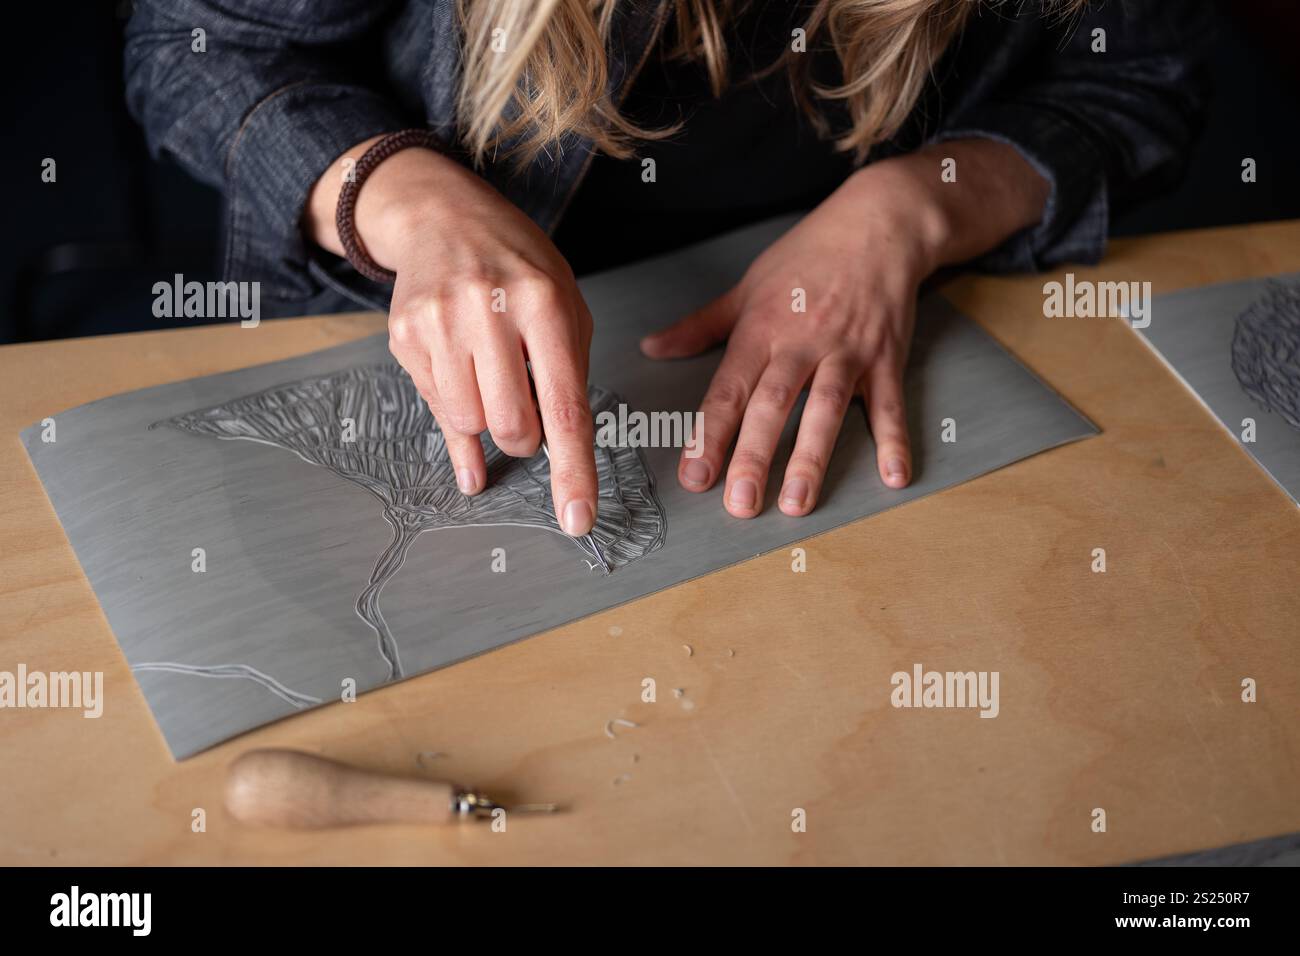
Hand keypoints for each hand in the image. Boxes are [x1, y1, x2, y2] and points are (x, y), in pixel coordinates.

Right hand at [308, 143, 597, 535]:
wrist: (443, 215)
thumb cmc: (518, 266)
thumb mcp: (564, 303)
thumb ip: (566, 376)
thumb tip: (547, 454)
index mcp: (545, 303)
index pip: (564, 406)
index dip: (573, 469)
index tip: (577, 518)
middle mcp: (489, 310)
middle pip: (512, 425)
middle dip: (525, 435)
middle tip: (525, 405)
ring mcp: (440, 322)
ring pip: (469, 421)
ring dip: (487, 418)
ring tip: (491, 373)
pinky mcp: (404, 334)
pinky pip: (435, 407)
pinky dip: (456, 414)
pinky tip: (461, 386)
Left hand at [640, 164, 941, 517]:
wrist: (877, 224)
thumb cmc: (807, 257)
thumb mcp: (746, 287)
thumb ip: (699, 327)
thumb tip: (652, 347)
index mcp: (761, 330)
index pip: (729, 390)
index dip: (710, 434)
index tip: (694, 476)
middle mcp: (801, 344)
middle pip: (774, 405)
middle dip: (755, 456)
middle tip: (740, 503)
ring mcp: (846, 352)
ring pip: (826, 409)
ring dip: (813, 457)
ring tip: (798, 502)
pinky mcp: (886, 358)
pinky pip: (889, 404)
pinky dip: (894, 439)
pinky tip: (893, 475)